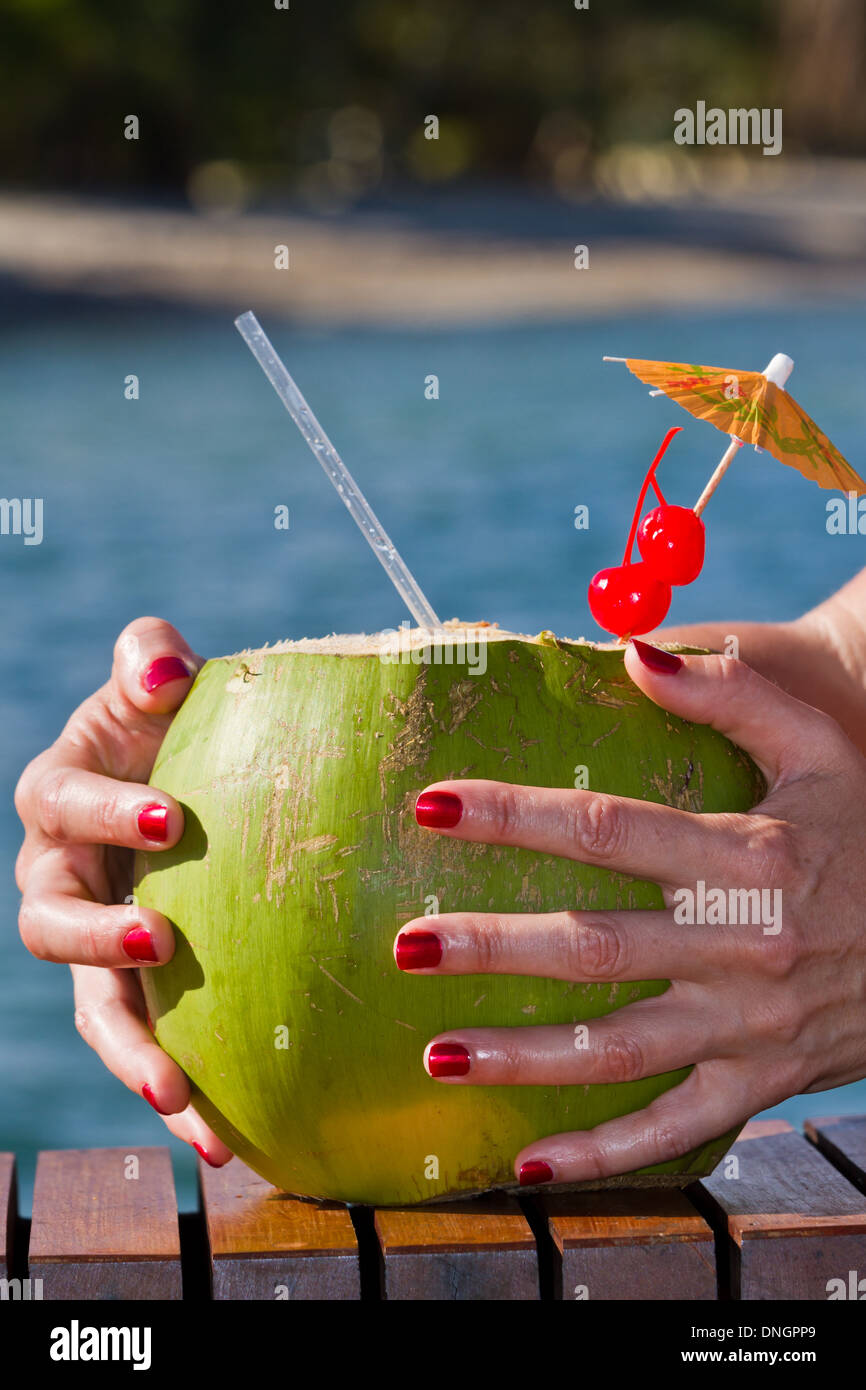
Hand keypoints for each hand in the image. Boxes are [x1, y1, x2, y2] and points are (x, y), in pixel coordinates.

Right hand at [15, 617, 232, 1166]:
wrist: (205, 774)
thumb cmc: (176, 722)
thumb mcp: (160, 678)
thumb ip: (150, 659)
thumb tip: (165, 677)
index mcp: (61, 795)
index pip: (61, 800)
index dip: (105, 810)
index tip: (174, 819)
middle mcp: (61, 873)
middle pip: (47, 921)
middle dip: (97, 940)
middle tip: (163, 945)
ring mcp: (95, 940)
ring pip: (88, 1005)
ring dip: (128, 1050)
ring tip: (181, 1097)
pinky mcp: (137, 988)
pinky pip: (144, 1043)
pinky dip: (176, 1088)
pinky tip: (227, 1140)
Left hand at [396, 639, 865, 1185]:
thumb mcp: (821, 750)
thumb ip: (732, 695)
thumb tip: (631, 654)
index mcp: (748, 856)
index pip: (608, 830)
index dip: (515, 816)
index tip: (432, 805)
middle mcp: (742, 946)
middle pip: (597, 949)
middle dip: (495, 948)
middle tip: (408, 946)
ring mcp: (749, 1028)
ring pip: (618, 1051)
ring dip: (523, 1060)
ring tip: (436, 1057)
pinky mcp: (759, 1084)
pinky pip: (674, 1130)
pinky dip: (604, 1156)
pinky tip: (528, 1164)